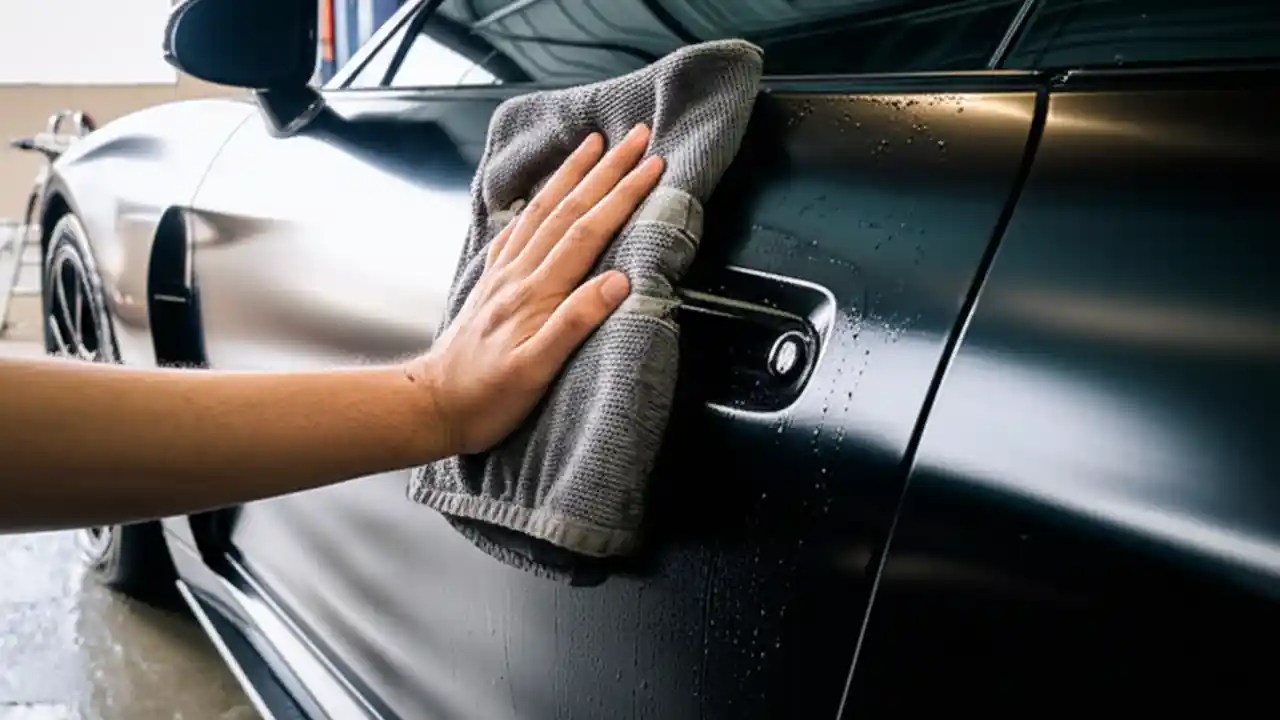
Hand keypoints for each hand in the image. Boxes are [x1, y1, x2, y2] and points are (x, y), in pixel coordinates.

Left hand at [408, 124, 663, 455]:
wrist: (433, 404)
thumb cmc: (488, 396)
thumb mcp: (537, 370)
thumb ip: (576, 322)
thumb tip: (619, 282)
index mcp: (536, 293)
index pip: (588, 232)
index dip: (623, 196)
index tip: (651, 166)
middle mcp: (519, 275)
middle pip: (569, 209)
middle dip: (606, 169)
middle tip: (634, 136)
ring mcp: (503, 275)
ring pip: (543, 211)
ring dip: (572, 174)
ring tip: (593, 144)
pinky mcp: (492, 283)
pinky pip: (518, 229)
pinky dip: (537, 203)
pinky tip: (542, 194)